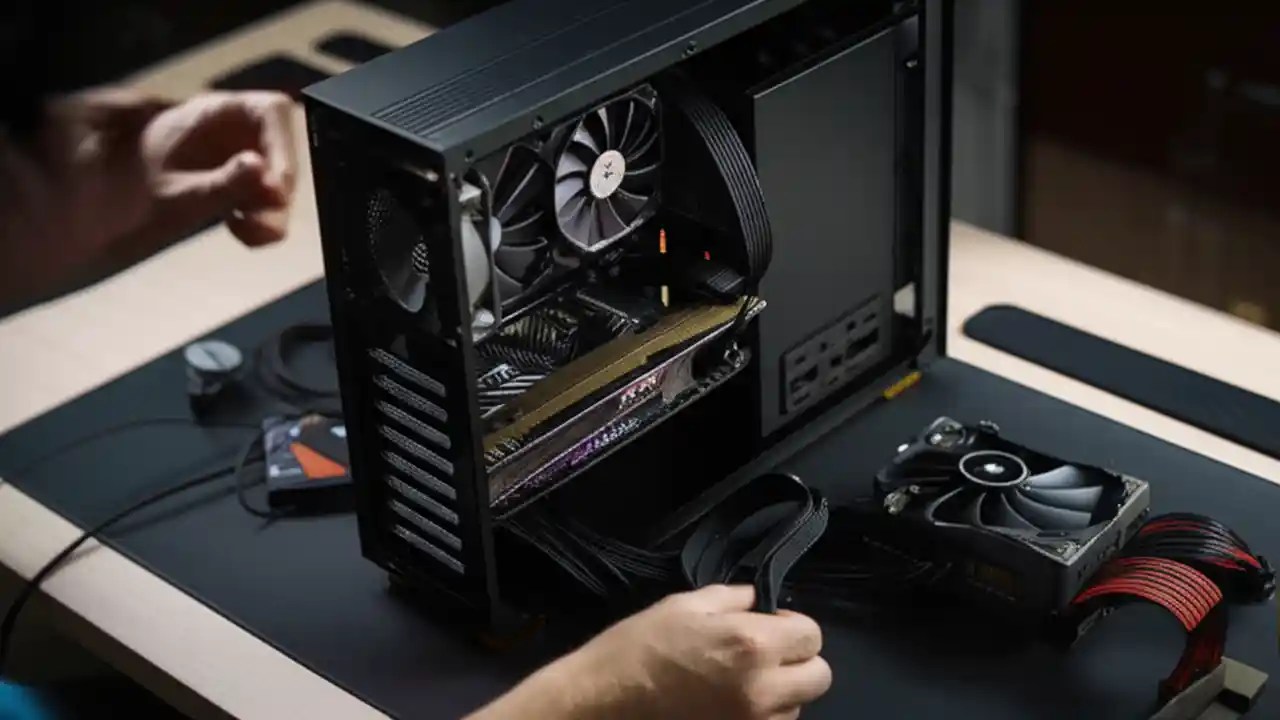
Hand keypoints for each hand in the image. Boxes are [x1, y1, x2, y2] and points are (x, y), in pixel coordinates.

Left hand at [140, 90, 296, 246]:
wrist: (102, 206)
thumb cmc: (128, 190)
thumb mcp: (173, 192)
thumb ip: (220, 183)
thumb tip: (263, 171)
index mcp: (215, 113)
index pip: (271, 111)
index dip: (284, 145)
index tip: (279, 186)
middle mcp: (235, 131)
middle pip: (281, 152)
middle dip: (279, 190)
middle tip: (267, 221)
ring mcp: (240, 158)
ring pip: (277, 182)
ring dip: (274, 213)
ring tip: (251, 235)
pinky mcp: (240, 185)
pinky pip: (266, 202)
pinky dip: (262, 222)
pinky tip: (241, 232)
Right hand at [469, 585, 831, 719]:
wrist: (603, 701)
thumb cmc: (639, 646)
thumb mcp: (685, 605)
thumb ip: (732, 599)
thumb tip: (758, 601)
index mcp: (752, 645)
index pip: (812, 635)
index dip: (793, 625)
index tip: (771, 624)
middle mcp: (763, 690)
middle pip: (819, 678)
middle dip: (799, 661)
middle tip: (767, 653)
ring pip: (796, 708)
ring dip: (780, 692)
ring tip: (741, 681)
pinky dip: (760, 716)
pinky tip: (729, 703)